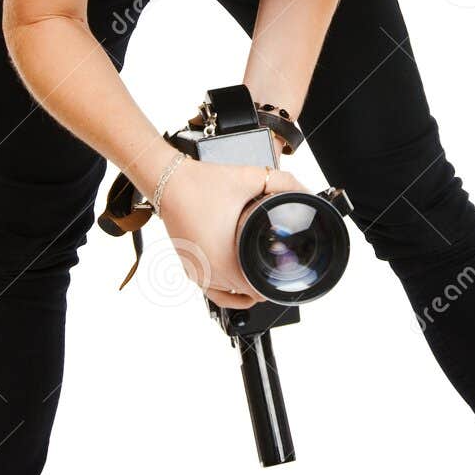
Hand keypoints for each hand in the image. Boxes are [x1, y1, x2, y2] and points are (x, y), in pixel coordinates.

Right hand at [157, 157, 313, 309]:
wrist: (169, 181)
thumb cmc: (202, 184)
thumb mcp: (250, 179)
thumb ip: (284, 183)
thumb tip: (305, 192)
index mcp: (223, 262)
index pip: (257, 292)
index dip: (275, 285)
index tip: (284, 274)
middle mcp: (207, 273)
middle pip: (245, 295)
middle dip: (263, 284)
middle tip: (276, 267)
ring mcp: (195, 272)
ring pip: (227, 296)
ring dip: (245, 289)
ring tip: (260, 277)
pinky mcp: (188, 267)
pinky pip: (211, 289)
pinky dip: (226, 288)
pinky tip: (237, 280)